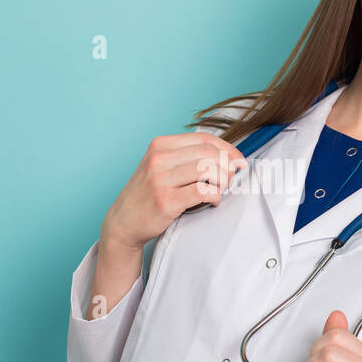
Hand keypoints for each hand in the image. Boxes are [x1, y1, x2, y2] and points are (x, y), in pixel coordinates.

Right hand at [100, 132, 245, 250]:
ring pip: (207, 170)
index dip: (228, 149)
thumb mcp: (161, 167)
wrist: (122, 222)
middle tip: (229, 180)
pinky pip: (203, 192)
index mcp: (160, 145)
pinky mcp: (166, 201)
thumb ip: (186, 157)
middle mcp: (159, 158)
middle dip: (227, 167)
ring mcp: (160, 179)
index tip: (238, 162)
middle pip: (209, 153)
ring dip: (222, 181)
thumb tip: (228, 156)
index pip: (204, 138)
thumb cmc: (148, 195)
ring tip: (220, 190)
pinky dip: (215, 196)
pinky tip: (212, 201)